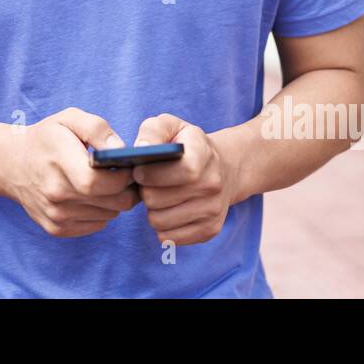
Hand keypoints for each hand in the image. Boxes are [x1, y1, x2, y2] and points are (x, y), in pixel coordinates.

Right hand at [2, 107, 141, 237]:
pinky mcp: (56, 228)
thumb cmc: (46, 138)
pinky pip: (97, 225)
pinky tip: (92, 195)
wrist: (10, 163)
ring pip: (109, 215)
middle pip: (113, 203)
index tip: (128, 165)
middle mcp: (56, 194)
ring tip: (107, 182)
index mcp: (60, 163)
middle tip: (126, 175)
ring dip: (115, 200)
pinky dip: (102, 212)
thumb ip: (97, 129)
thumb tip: (121, 150)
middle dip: (128, 189)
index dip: (124, 176)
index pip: (100, 182)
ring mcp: (55, 215)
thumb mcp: (69, 119)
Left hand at [132, 113, 237, 246]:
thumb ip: (152, 132)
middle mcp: (213, 185)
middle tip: (148, 183)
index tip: (139, 170)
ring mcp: (213, 210)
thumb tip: (140, 149)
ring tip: (158, 195)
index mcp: (204, 154)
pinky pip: (168, 237)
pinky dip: (161, 225)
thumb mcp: (171, 126)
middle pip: (157, 200)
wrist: (224, 169)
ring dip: (151, 209)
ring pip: (158, 221)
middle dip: (145, 191)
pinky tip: (167, 209)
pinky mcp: (209, 230)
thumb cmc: (187, 146)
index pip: (181, 171)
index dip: (151, 173)